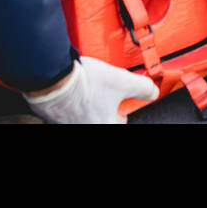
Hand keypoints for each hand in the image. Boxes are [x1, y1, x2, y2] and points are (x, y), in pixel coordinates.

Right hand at [24, 58, 158, 123]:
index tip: (119, 100)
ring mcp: (69, 126)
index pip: (121, 122)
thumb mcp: (123, 81)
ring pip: (86, 116)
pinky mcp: (55, 120)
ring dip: (89, 104)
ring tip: (88, 89)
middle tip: (102, 91)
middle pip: (103, 119)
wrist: (53, 78)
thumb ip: (143, 88)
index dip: (122, 109)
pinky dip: (73, 104)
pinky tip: (74, 90)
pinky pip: (70, 114)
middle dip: (105, 105)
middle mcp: (87, 129)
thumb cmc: (86, 83)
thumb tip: (153, 93)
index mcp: (105, 127)